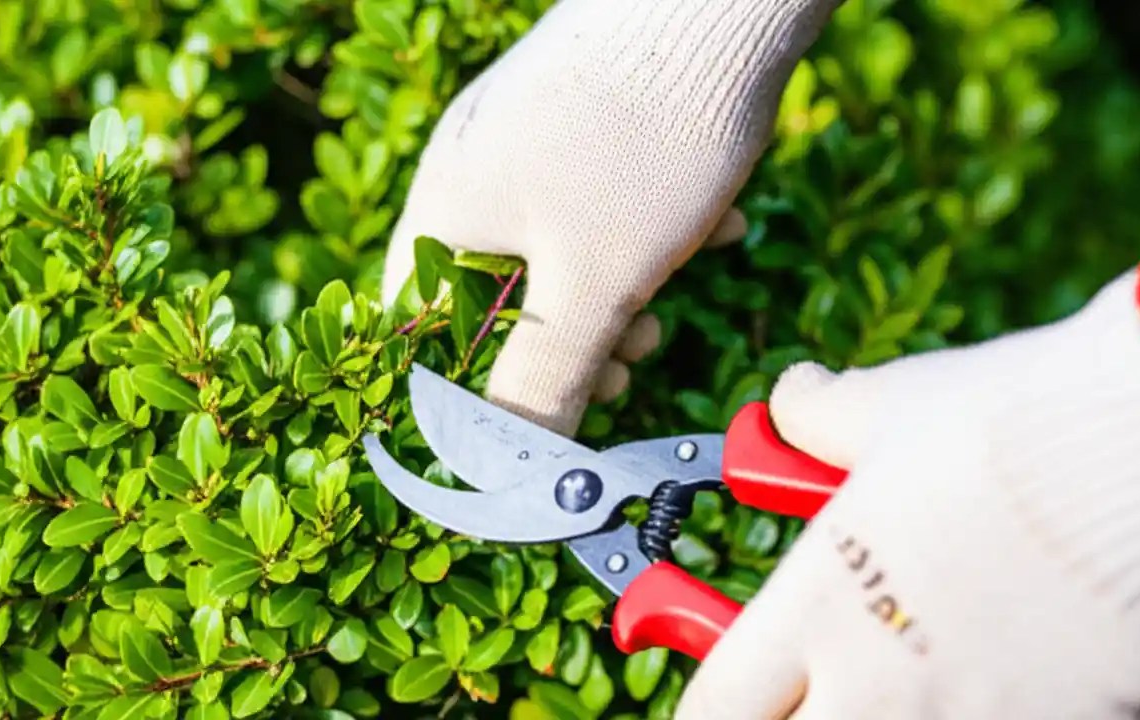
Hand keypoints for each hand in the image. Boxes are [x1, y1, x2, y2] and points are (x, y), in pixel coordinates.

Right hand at [381, 0, 839, 435]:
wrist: (723, 3)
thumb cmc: (645, 142)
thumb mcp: (595, 285)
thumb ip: (545, 383)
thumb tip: (513, 469)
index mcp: (446, 214)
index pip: (416, 333)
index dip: (467, 392)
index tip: (528, 424)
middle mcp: (471, 173)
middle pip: (496, 298)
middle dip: (568, 345)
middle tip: (629, 361)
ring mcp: (527, 141)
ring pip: (558, 254)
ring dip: (616, 295)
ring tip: (669, 299)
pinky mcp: (585, 122)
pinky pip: (598, 206)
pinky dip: (644, 235)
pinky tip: (706, 227)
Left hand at [677, 256, 1139, 718]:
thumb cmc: (1012, 420)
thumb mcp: (886, 408)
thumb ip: (817, 419)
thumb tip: (787, 403)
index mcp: (817, 605)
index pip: (716, 705)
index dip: (711, 702)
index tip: (729, 689)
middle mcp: (877, 685)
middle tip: (806, 689)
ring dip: (880, 718)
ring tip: (909, 671)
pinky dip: (974, 717)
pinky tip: (997, 678)